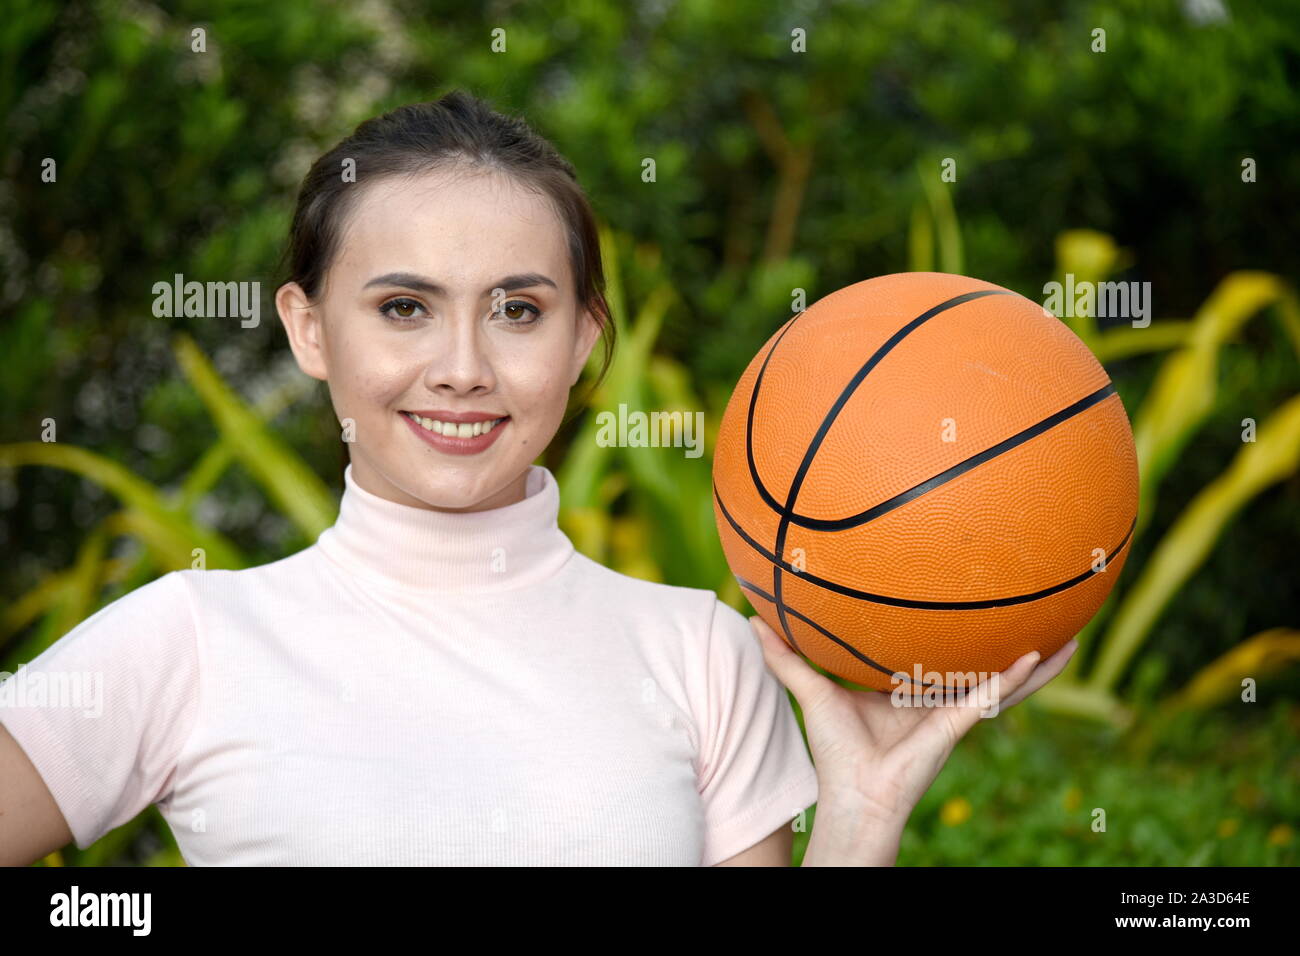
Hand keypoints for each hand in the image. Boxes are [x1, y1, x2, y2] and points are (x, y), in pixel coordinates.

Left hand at [750, 617, 1076, 851]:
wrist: (852, 796)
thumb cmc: (836, 754)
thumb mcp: (812, 691)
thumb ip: (787, 657)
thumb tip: (753, 619)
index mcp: (912, 688)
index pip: (941, 654)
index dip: (958, 631)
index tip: (970, 599)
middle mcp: (940, 698)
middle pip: (984, 663)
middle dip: (1013, 640)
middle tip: (1040, 606)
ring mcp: (954, 712)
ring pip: (1004, 681)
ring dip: (1038, 663)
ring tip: (1071, 635)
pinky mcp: (957, 725)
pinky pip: (992, 697)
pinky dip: (1015, 678)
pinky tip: (1038, 655)